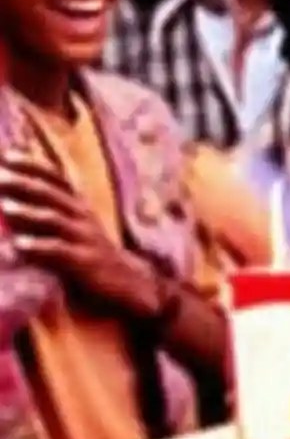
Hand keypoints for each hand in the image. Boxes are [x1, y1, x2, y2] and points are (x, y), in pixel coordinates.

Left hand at [0, 153, 159, 316]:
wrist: (129, 282)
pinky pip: (60, 251)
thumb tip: (11, 199)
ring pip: (55, 220)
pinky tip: (18, 245)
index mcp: (78, 206)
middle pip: (52, 194)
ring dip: (28, 212)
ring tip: (5, 208)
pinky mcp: (85, 262)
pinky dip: (39, 246)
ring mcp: (85, 238)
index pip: (56, 179)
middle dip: (24, 184)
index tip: (8, 156)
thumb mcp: (75, 226)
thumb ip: (50, 211)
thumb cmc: (89, 252)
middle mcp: (82, 216)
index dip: (33, 166)